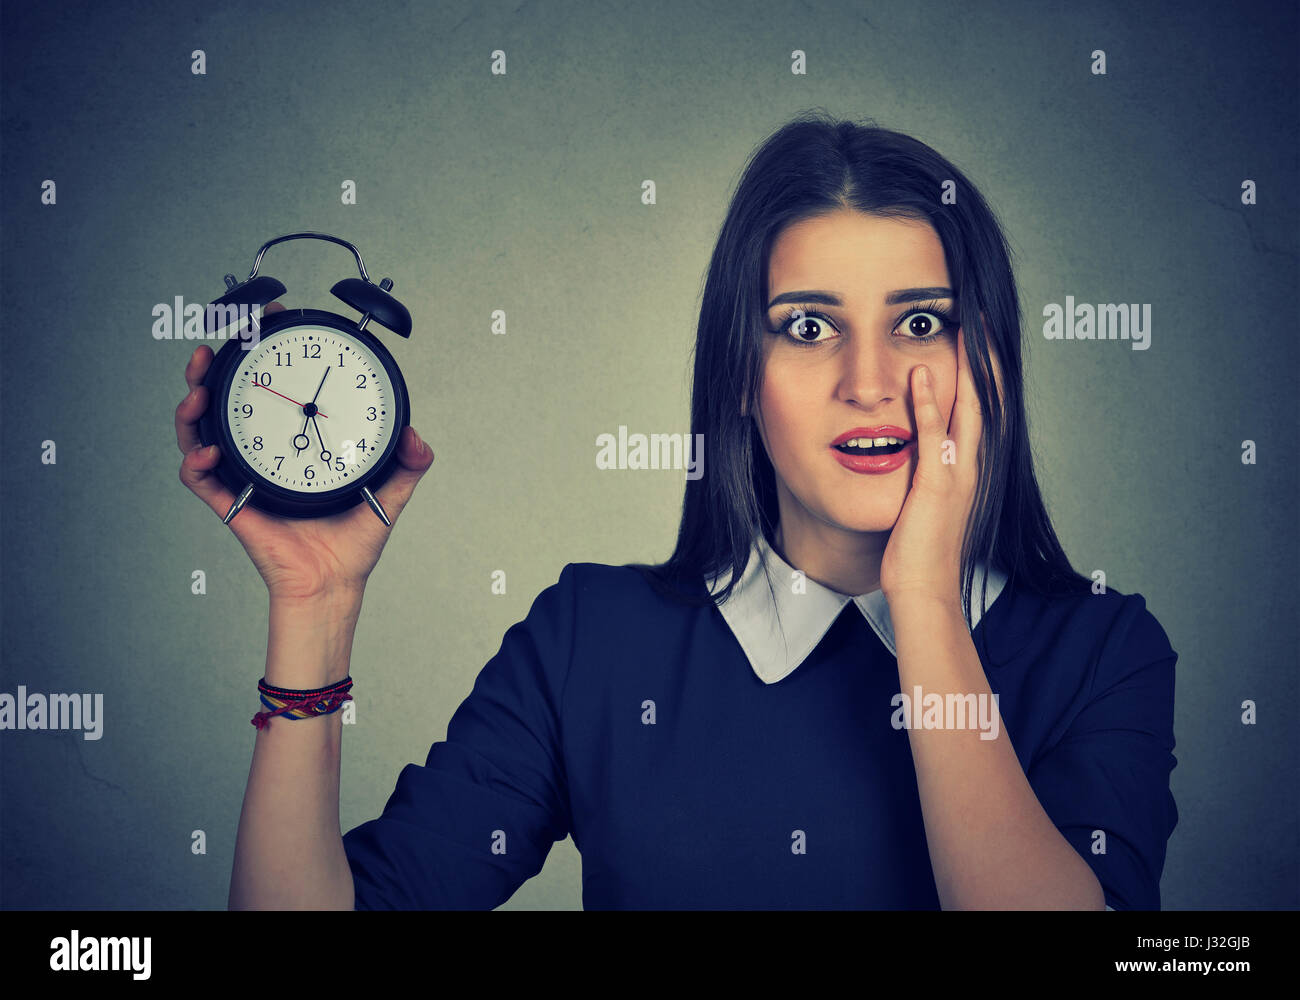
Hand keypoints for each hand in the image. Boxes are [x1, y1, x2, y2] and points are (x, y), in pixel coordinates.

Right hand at [176, 302, 434, 601]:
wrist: (333, 584)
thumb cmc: (354, 541)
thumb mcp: (388, 492)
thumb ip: (408, 463)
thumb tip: (417, 436)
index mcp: (295, 440)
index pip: (274, 386)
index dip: (266, 350)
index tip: (271, 319)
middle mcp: (263, 452)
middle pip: (226, 399)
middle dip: (213, 368)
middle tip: (218, 344)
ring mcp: (243, 475)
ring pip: (201, 430)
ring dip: (193, 405)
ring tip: (199, 388)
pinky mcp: (231, 503)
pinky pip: (200, 479)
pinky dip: (196, 461)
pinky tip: (207, 451)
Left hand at [879, 325, 1001, 610]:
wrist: (925, 591)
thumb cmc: (919, 553)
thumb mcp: (924, 503)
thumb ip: (924, 474)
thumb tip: (913, 454)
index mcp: (968, 468)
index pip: (981, 409)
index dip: (982, 371)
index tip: (976, 335)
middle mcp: (971, 466)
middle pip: (986, 399)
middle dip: (985, 356)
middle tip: (982, 315)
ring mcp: (957, 475)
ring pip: (969, 409)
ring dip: (966, 367)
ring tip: (965, 326)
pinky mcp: (937, 486)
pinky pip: (934, 437)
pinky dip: (930, 404)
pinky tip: (922, 375)